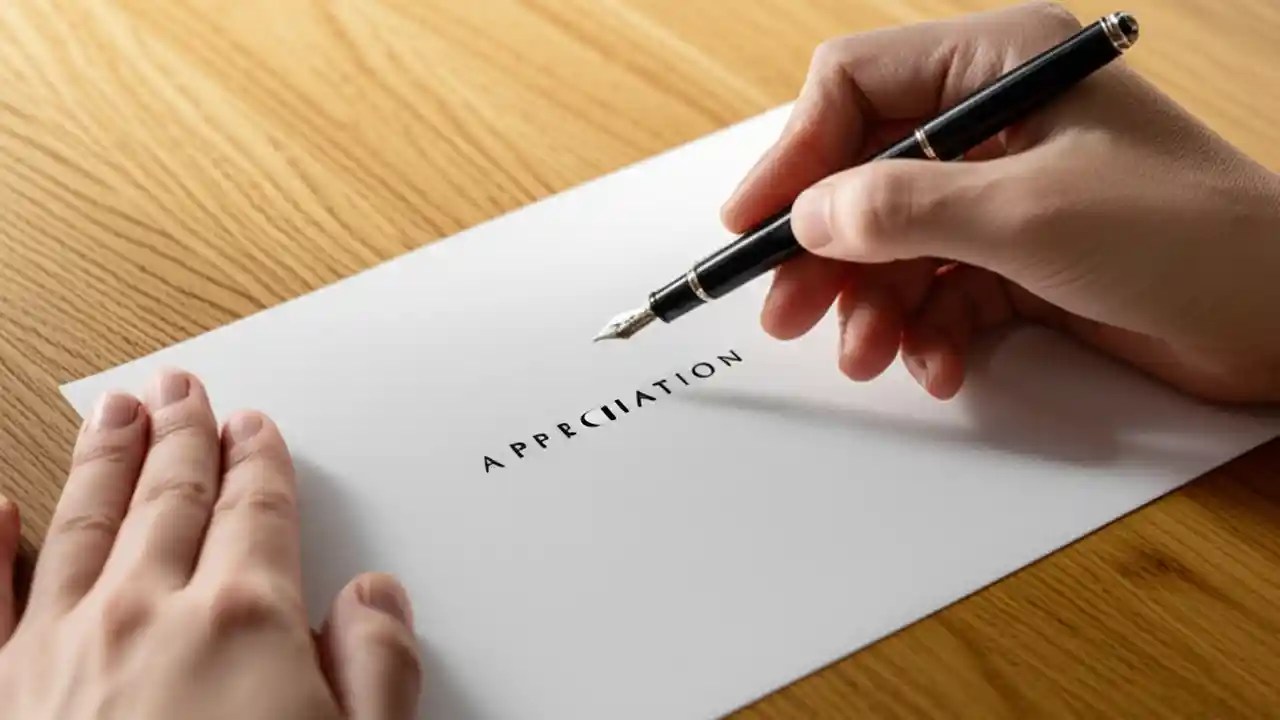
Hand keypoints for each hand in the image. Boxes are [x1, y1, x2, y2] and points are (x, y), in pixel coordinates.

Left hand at [0, 370, 420, 719]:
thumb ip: (381, 670)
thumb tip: (375, 598)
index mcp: (245, 624)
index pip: (258, 511)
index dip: (260, 462)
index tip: (257, 428)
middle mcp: (148, 616)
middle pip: (173, 497)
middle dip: (183, 436)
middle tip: (185, 389)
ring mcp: (57, 652)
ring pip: (86, 522)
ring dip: (104, 457)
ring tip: (117, 410)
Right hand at [722, 1, 1279, 402]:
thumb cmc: (1188, 238)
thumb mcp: (1027, 215)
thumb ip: (903, 209)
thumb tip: (808, 218)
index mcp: (999, 63)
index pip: (856, 87)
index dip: (795, 153)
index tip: (753, 222)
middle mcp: (993, 121)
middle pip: (863, 174)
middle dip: (825, 250)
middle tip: (786, 312)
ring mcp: (1003, 192)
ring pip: (893, 243)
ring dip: (871, 305)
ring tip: (868, 356)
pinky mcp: (1016, 258)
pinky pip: (936, 289)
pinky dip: (924, 332)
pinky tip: (934, 366)